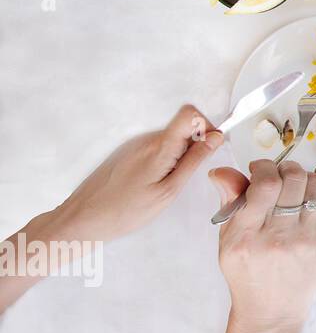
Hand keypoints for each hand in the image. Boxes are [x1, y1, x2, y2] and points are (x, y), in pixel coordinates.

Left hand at [52, 104, 223, 242]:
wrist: (83, 219)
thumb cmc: (125, 211)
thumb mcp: (169, 191)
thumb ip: (193, 161)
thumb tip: (216, 137)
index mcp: (158, 146)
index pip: (190, 113)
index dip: (206, 125)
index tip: (210, 146)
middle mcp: (146, 139)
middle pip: (182, 126)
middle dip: (193, 145)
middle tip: (187, 175)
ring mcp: (135, 144)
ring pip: (170, 139)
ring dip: (178, 156)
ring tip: (167, 183)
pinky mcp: (128, 152)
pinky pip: (156, 147)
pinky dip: (164, 161)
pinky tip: (153, 183)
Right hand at [209, 160, 315, 332]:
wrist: (271, 311)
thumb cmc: (246, 275)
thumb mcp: (227, 242)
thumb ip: (229, 202)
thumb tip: (222, 170)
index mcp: (246, 235)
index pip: (264, 185)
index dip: (264, 167)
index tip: (258, 168)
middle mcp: (277, 237)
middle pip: (292, 180)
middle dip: (284, 167)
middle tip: (278, 173)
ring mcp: (305, 239)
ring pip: (314, 186)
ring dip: (304, 176)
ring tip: (294, 183)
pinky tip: (310, 193)